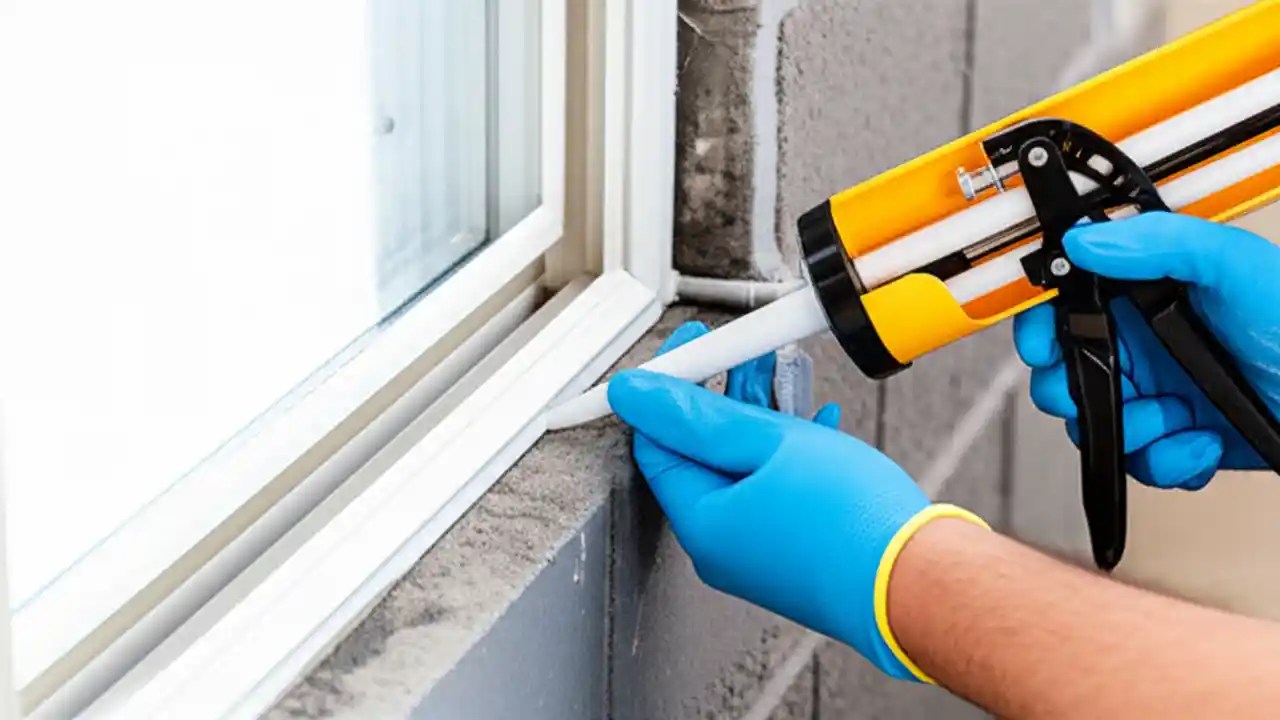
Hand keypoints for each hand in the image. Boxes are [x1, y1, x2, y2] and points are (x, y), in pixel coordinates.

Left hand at [607, 321, 985, 681]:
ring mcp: (758, 553)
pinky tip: (816, 423)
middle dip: (727, 396)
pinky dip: (790, 453)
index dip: (671, 386)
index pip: (659, 443)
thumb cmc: (855, 523)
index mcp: (701, 523)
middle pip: (704, 453)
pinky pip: (775, 492)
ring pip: (745, 468)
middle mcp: (722, 545)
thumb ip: (698, 414)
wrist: (923, 584)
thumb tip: (635, 393)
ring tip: (788, 378)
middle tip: (750, 354)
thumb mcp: (769, 442)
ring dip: (764, 418)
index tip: (695, 345)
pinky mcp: (793, 553)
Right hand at [1014, 212, 1279, 489]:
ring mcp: (1161, 394)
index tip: (1043, 344)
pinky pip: (1140, 462)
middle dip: (1075, 390)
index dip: (1043, 326)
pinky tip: (1199, 443)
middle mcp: (1148, 345)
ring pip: (1099, 425)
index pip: (1069, 305)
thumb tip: (1088, 239)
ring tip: (1172, 418)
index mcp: (1148, 294)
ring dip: (1130, 431)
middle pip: (1068, 373)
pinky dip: (1166, 461)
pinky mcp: (1179, 439)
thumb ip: (1160, 242)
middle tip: (1104, 390)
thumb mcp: (1236, 265)